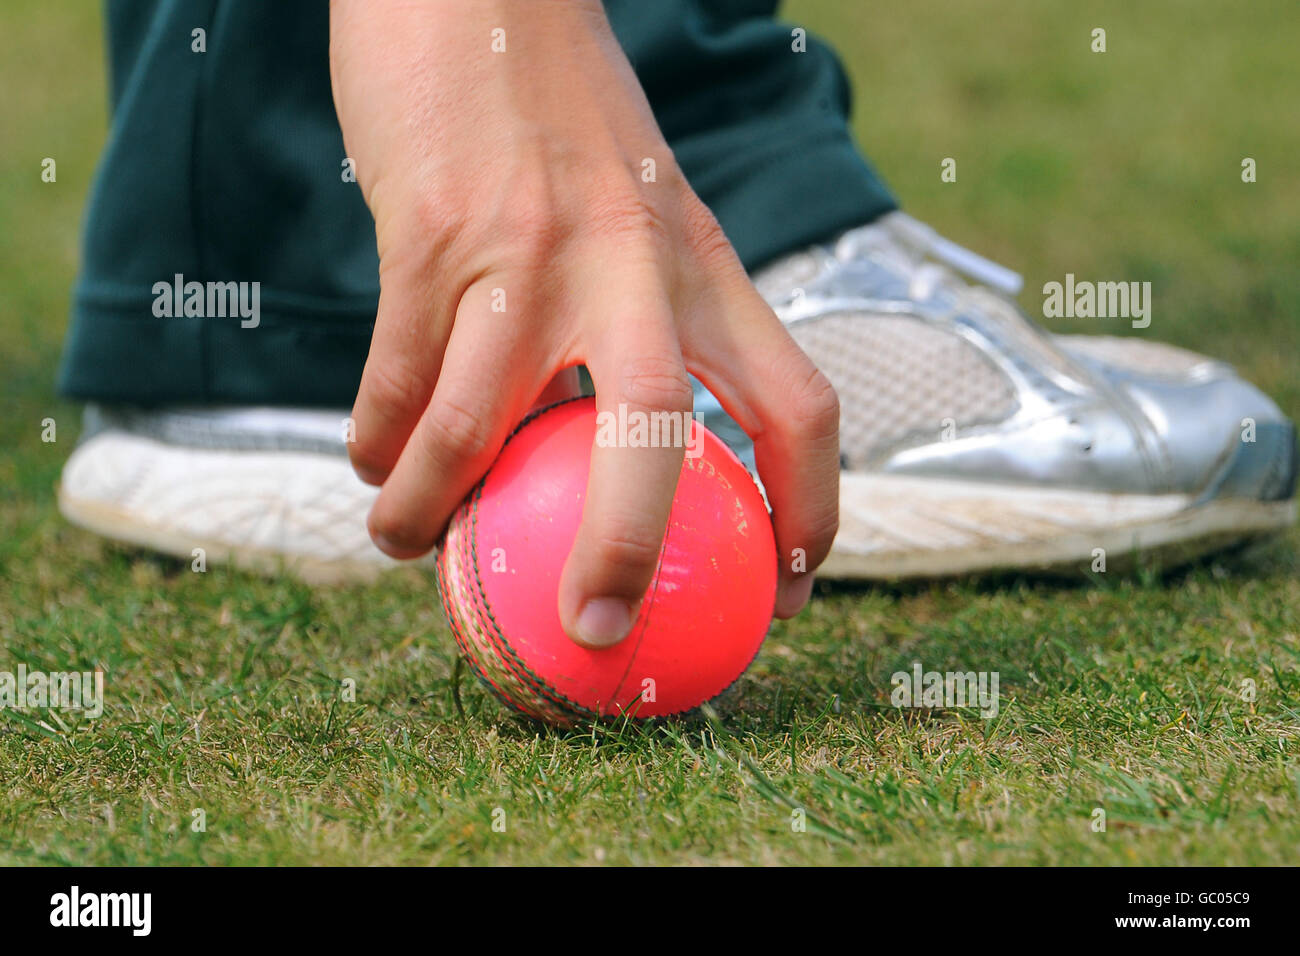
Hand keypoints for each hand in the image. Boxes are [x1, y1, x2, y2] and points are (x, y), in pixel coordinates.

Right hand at [330, 0, 838, 646]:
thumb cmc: (560, 108)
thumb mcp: (637, 207)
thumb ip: (640, 312)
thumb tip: (605, 442)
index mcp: (701, 261)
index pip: (797, 399)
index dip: (813, 506)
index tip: (796, 584)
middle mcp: (629, 264)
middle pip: (657, 437)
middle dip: (629, 552)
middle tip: (598, 631)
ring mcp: (526, 253)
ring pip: (471, 431)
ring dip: (430, 514)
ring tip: (410, 547)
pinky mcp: (427, 237)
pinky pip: (395, 382)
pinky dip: (379, 448)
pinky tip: (375, 469)